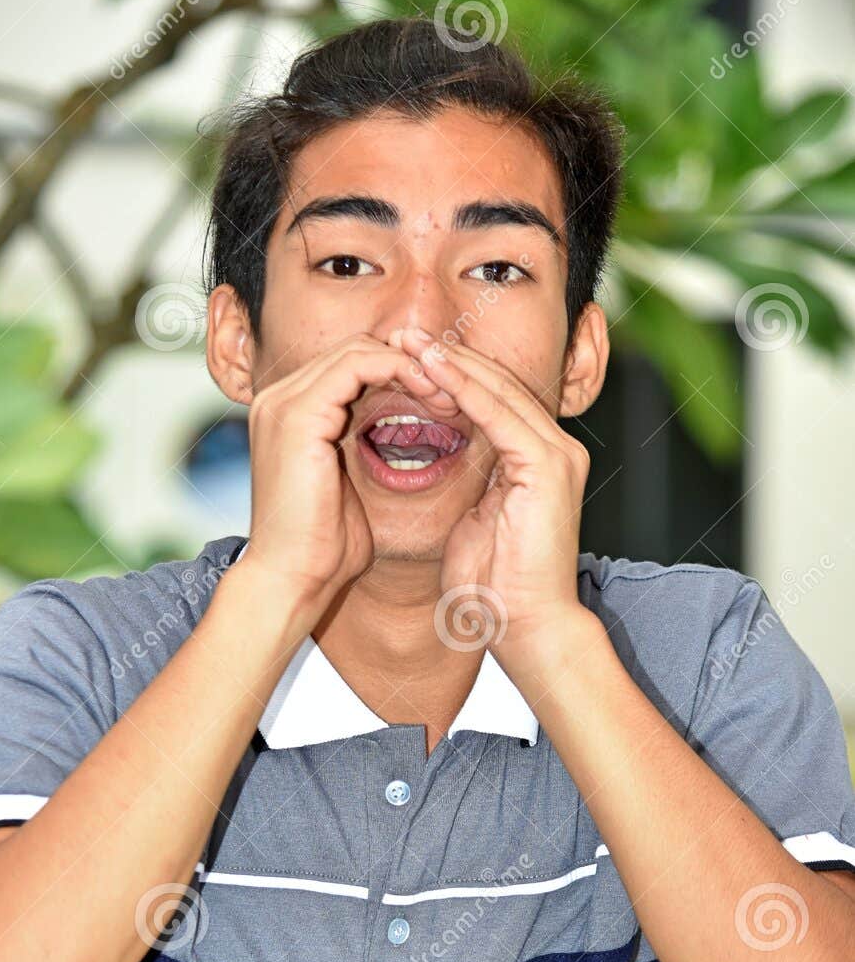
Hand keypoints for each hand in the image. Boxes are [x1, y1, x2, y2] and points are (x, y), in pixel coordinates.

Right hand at [242, 333, 457, 624]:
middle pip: (355, 350)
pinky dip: (400, 372)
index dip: (400, 374)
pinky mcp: (299, 414)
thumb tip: (402, 436)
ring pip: (359, 350)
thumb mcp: (348, 483)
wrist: (293, 580)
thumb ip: (361, 448)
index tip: (443, 399)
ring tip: (447, 396)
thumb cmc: (323, 548)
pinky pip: (357, 365)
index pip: (349, 367)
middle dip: (411, 366)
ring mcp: (284, 403)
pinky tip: (431, 396)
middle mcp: (278, 400)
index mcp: (288, 414)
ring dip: (411, 367)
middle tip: (453, 394)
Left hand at [395, 325, 590, 665]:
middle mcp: (556, 449)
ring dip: (450, 362)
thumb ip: (471, 483)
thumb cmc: (496, 589)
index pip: (493, 402)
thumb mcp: (475, 521)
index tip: (404, 359)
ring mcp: (558, 454)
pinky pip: (499, 412)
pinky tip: (428, 368)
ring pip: (499, 389)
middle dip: (447, 357)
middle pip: (498, 385)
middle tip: (402, 333)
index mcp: (538, 462)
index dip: (449, 377)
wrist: (526, 629)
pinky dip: (462, 387)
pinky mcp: (548, 465)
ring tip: (408, 340)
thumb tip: (444, 458)